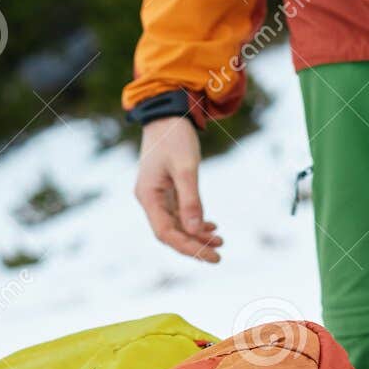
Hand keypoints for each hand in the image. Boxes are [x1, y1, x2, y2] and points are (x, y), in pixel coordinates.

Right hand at [134, 116, 222, 261]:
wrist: (168, 112)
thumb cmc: (175, 136)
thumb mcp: (186, 167)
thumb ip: (191, 200)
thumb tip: (195, 231)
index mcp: (148, 196)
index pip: (166, 233)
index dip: (188, 247)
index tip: (210, 255)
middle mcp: (150, 199)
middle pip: (171, 233)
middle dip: (194, 245)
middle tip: (218, 256)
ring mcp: (157, 196)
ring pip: (177, 225)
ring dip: (197, 235)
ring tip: (220, 241)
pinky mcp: (166, 190)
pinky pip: (179, 213)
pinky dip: (195, 221)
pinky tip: (211, 226)